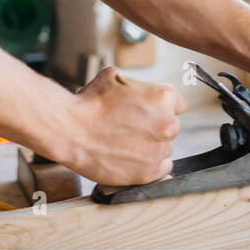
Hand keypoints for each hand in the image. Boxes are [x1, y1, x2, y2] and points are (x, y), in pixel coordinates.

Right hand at [58, 67, 187, 185]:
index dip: (161, 107)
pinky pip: (163, 167)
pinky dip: (150, 164)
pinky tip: (133, 158)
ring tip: (126, 143)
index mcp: (163, 97)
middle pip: (172, 126)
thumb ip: (139, 85)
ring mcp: (159, 149)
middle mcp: (167, 123)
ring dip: (151, 146)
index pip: (178, 104)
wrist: (71, 130)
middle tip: (132, 127)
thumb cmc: (90, 102)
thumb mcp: (116, 76)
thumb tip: (143, 90)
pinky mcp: (150, 172)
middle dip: (156, 126)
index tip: (149, 112)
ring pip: (165, 147)